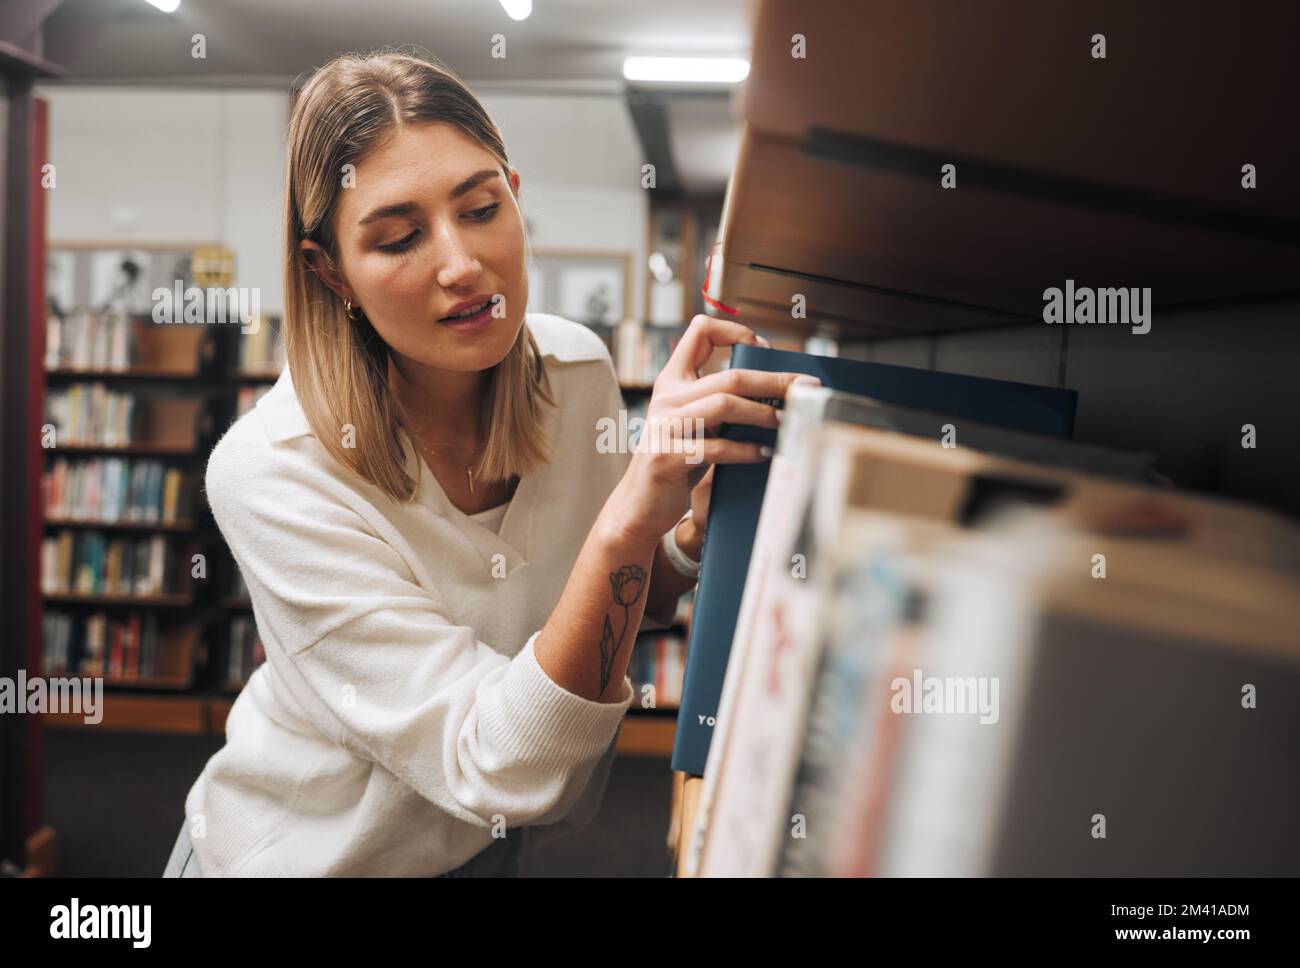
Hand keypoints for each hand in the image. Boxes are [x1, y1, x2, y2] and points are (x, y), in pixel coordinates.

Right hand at [606, 314, 814, 544]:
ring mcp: (664, 427)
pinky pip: (715, 448)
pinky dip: (745, 450)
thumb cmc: (677, 462)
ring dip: (762, 413)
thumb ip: (717, 401)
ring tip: (785, 421)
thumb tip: (775, 389)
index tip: (763, 346)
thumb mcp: (693, 423)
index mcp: (672, 381)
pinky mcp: (666, 457)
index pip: (699, 332)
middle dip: (773, 380)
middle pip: (729, 376)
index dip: (734, 331)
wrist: (639, 505)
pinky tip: (764, 454)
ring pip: (724, 405)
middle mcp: (666, 398)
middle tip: (804, 387)